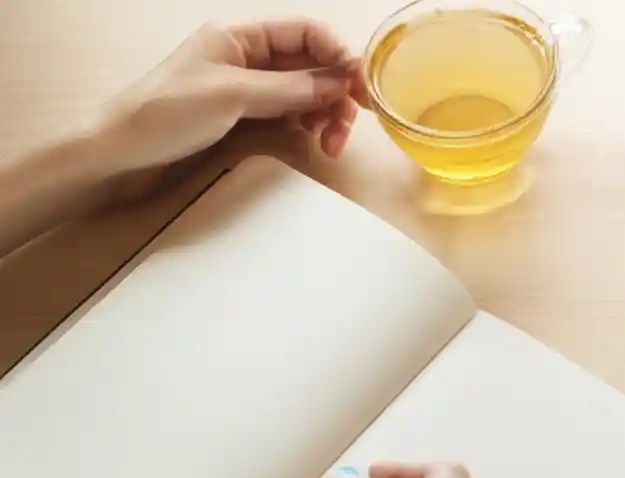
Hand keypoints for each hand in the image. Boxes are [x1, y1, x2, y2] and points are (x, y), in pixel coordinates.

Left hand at [101, 19, 365, 175]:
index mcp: (240, 36)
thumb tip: (341, 82)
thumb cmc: (166, 113)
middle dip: (336, 92)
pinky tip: (314, 141)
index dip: (339, 54)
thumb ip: (290, 88)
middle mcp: (247, 57)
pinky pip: (289, 114)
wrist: (119, 154)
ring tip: (330, 144)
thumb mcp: (233, 94)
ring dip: (326, 114)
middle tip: (348, 125)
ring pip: (304, 93)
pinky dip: (307, 126)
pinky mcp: (243, 116)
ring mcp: (246, 88)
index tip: (361, 87)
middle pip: (311, 64)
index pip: (306, 32)